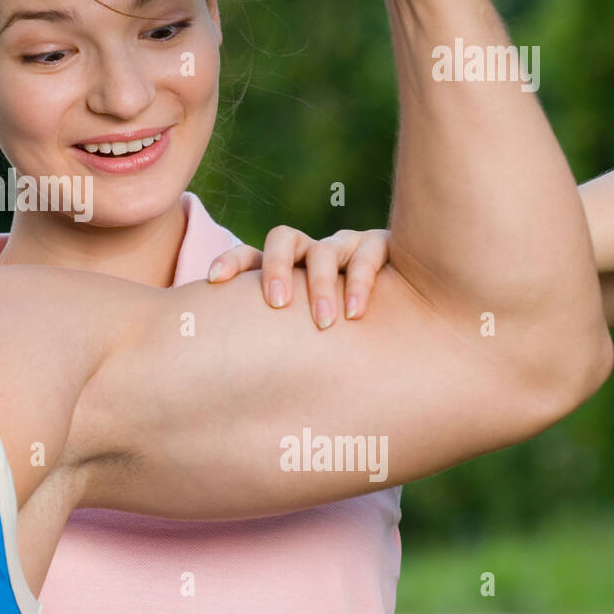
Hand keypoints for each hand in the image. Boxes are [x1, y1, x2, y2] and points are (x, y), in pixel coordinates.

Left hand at [208, 226, 390, 328]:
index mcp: (283, 266)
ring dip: (322, 285)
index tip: (213, 280)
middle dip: (276, 268)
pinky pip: (368, 255)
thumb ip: (268, 338)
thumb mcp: (296, 331)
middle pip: (283, 239)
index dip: (230, 262)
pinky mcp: (379, 246)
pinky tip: (356, 312)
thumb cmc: (333, 334)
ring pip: (324, 251)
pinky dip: (361, 282)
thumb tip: (223, 374)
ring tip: (324, 323)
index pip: (249, 254)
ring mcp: (344, 246)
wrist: (401, 318)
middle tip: (277, 304)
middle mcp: (309, 251)